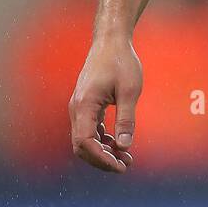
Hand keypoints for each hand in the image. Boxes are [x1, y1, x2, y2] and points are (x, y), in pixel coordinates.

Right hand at [68, 37, 142, 172]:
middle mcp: (77, 108)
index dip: (101, 159)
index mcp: (84, 105)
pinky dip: (101, 140)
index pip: (85, 142)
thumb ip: (126, 119)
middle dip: (102, 159)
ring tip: (126, 158)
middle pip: (81, 146)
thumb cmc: (121, 61)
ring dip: (102, 151)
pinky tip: (118, 143)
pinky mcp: (85, 105)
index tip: (120, 165)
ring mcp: (79, 107)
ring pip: (84, 140)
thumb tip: (124, 146)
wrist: (111, 41)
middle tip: (125, 165)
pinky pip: (88, 130)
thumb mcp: (130, 90)